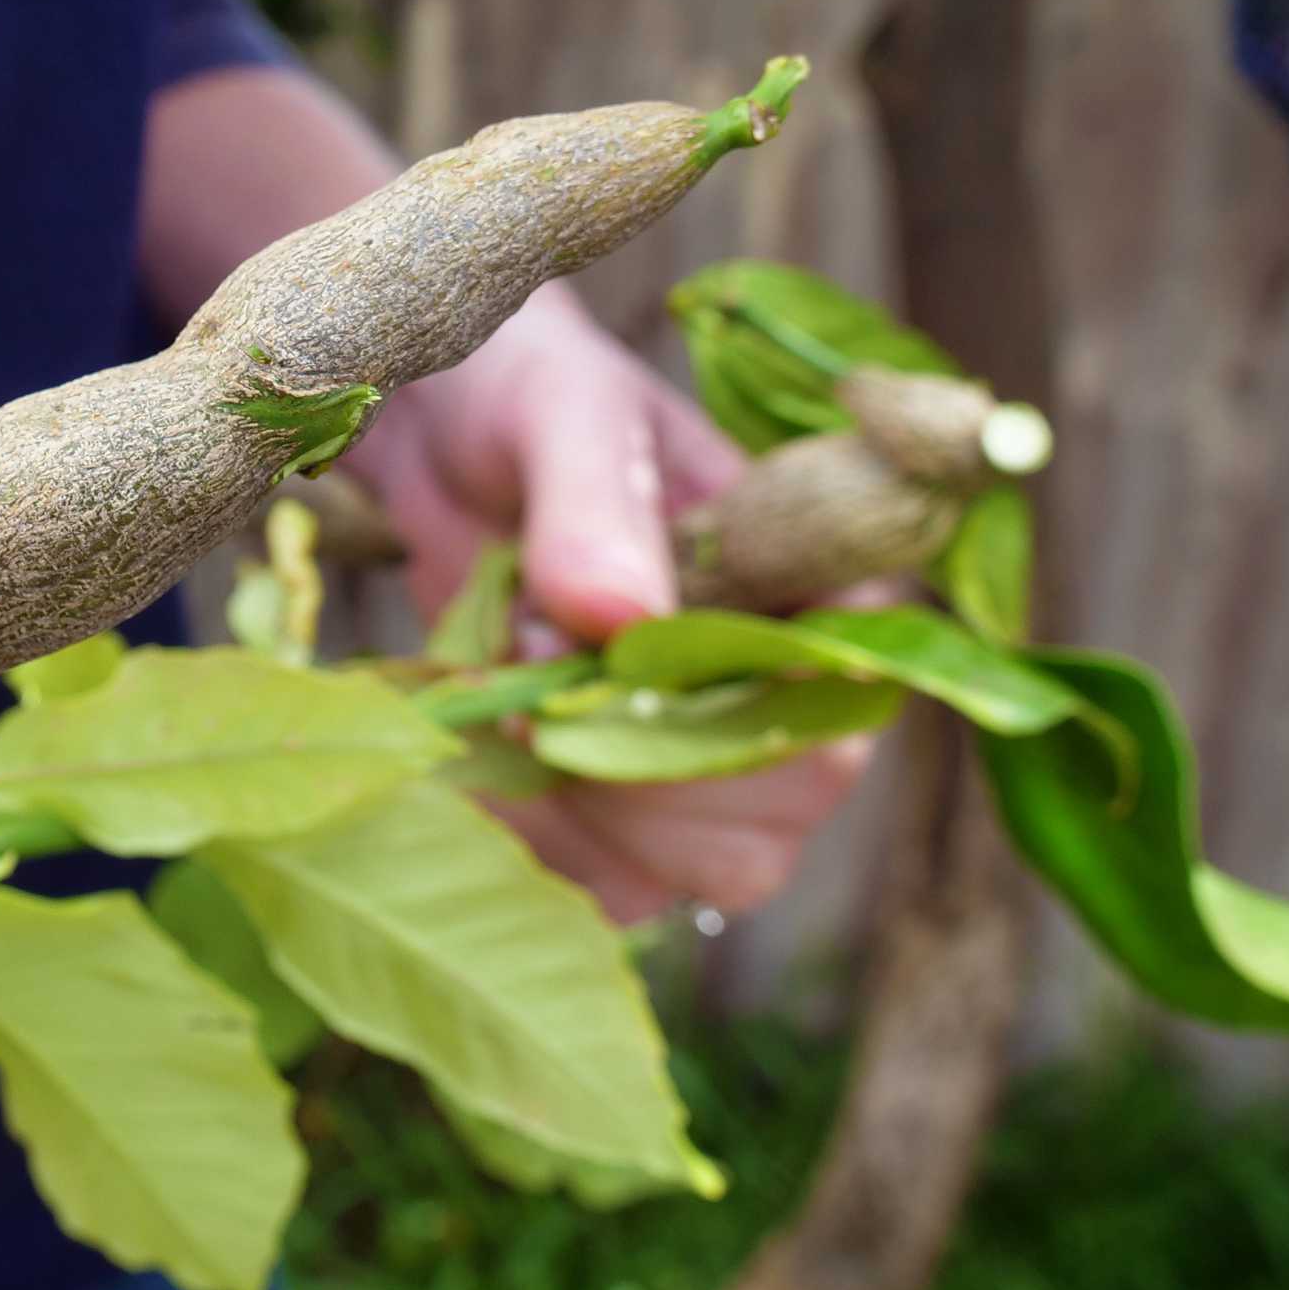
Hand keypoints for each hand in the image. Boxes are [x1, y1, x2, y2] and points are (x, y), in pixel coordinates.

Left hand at [345, 292, 870, 921]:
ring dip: (577, 810)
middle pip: (775, 821)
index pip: (841, 705)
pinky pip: (610, 888)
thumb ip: (593, 502)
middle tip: (522, 668)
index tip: (601, 660)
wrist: (447, 435)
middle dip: (632, 773)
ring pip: (703, 874)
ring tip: (497, 693)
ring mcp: (707, 766)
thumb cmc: (531, 401)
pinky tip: (473, 755)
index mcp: (820, 587)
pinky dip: (531, 843)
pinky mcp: (621, 817)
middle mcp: (784, 692)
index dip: (728, 718)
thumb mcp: (561, 415)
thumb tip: (618, 617)